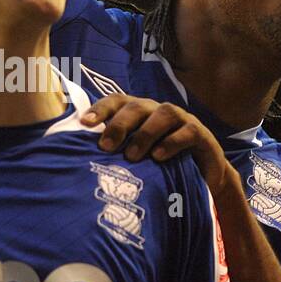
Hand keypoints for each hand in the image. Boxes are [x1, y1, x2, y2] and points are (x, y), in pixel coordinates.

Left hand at [81, 95, 240, 197]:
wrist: (202, 179)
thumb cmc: (161, 167)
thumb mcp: (136, 160)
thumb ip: (114, 155)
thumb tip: (77, 161)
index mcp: (139, 113)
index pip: (117, 101)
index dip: (101, 109)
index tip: (85, 124)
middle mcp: (158, 112)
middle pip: (137, 107)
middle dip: (119, 124)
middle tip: (106, 147)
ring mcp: (182, 120)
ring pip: (163, 114)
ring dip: (145, 134)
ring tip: (131, 156)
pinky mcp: (201, 134)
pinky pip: (187, 132)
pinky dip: (172, 142)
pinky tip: (159, 157)